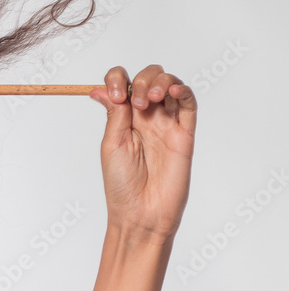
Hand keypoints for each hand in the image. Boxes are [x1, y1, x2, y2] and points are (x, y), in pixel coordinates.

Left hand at [89, 64, 196, 240]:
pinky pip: (189, 103)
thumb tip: (100, 89)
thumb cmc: (122, 185)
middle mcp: (146, 118)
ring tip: (150, 99)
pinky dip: (183, 90)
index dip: (117, 79)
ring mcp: (167, 124)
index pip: (123, 84)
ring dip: (160, 81)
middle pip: (148, 78)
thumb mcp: (112, 144)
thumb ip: (114, 114)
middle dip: (141, 81)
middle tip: (135, 103)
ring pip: (170, 84)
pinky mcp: (185, 133)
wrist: (140, 212)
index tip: (113, 94)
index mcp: (124, 119)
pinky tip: (173, 90)